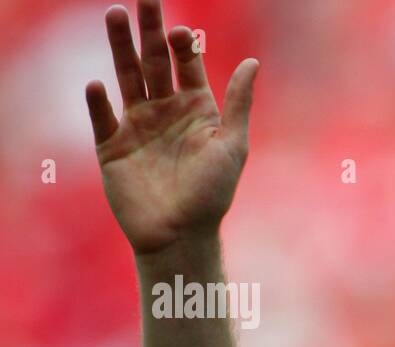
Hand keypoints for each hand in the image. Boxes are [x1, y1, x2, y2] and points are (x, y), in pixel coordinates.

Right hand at [85, 0, 257, 255]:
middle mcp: (165, 112)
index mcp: (196, 110)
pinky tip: (98, 85)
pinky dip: (99, 102)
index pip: (186, 65)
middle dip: (148, 30)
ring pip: (126, 78)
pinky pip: (103, 118)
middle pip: (153, 61)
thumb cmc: (213, 194)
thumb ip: (238, 103)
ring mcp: (137, 127)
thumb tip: (253, 62)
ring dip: (119, 48)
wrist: (181, 235)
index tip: (181, 30)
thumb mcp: (232, 145)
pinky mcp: (112, 147)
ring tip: (114, 16)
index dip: (183, 45)